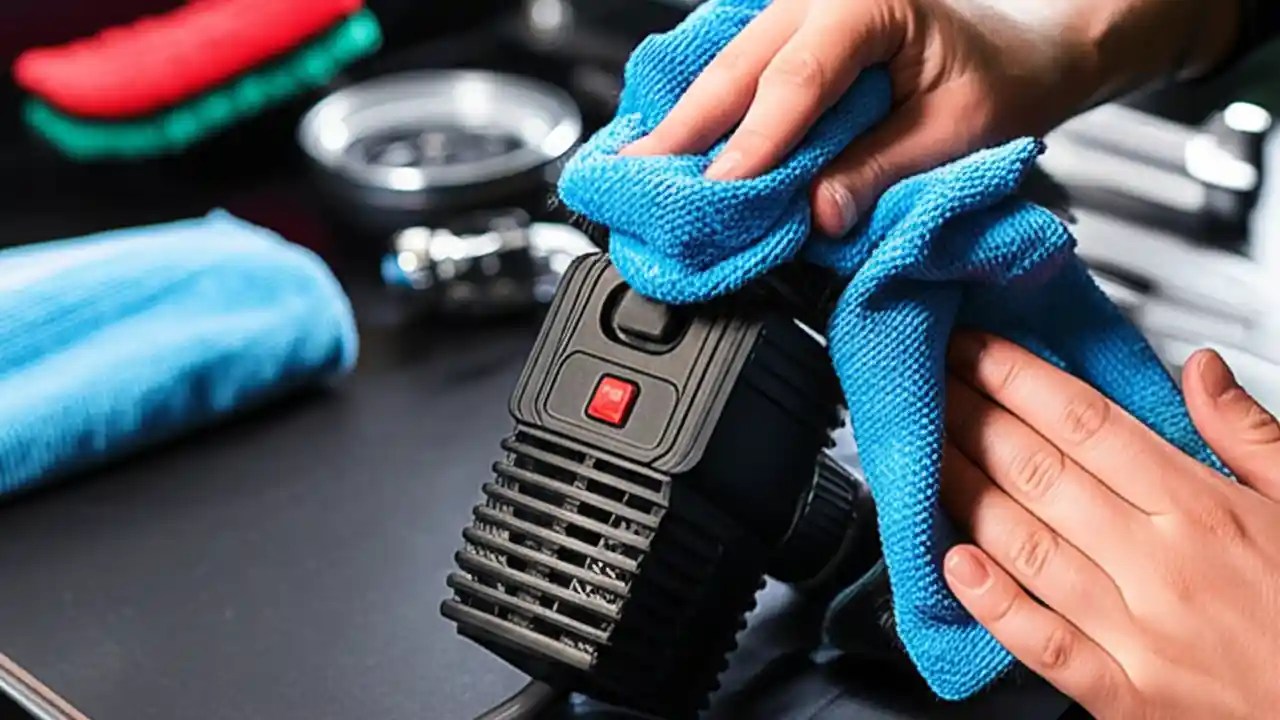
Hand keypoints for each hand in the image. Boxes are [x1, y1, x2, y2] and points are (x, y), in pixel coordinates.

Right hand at [621, 0, 1238, 237]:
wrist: (1025, 47)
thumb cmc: (1002, 77)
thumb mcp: (958, 131)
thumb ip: (884, 169)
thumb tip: (817, 213)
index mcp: (869, 3)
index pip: (795, 83)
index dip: (751, 145)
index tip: (718, 196)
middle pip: (738, 70)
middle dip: (686, 132)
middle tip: (638, 184)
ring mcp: (800, 11)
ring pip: (727, 69)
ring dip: (687, 123)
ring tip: (640, 170)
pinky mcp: (791, 36)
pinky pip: (739, 72)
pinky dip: (708, 112)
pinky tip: (675, 143)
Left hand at [940, 332, 1279, 718]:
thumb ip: (1248, 435)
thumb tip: (1198, 369)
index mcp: (1203, 509)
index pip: (1088, 423)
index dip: (1019, 380)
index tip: (974, 351)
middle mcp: (1163, 564)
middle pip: (1041, 473)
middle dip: (972, 420)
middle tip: (926, 386)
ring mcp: (1138, 631)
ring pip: (1027, 546)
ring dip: (963, 493)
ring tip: (919, 454)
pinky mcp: (1124, 693)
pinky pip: (1045, 643)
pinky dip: (994, 604)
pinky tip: (952, 567)